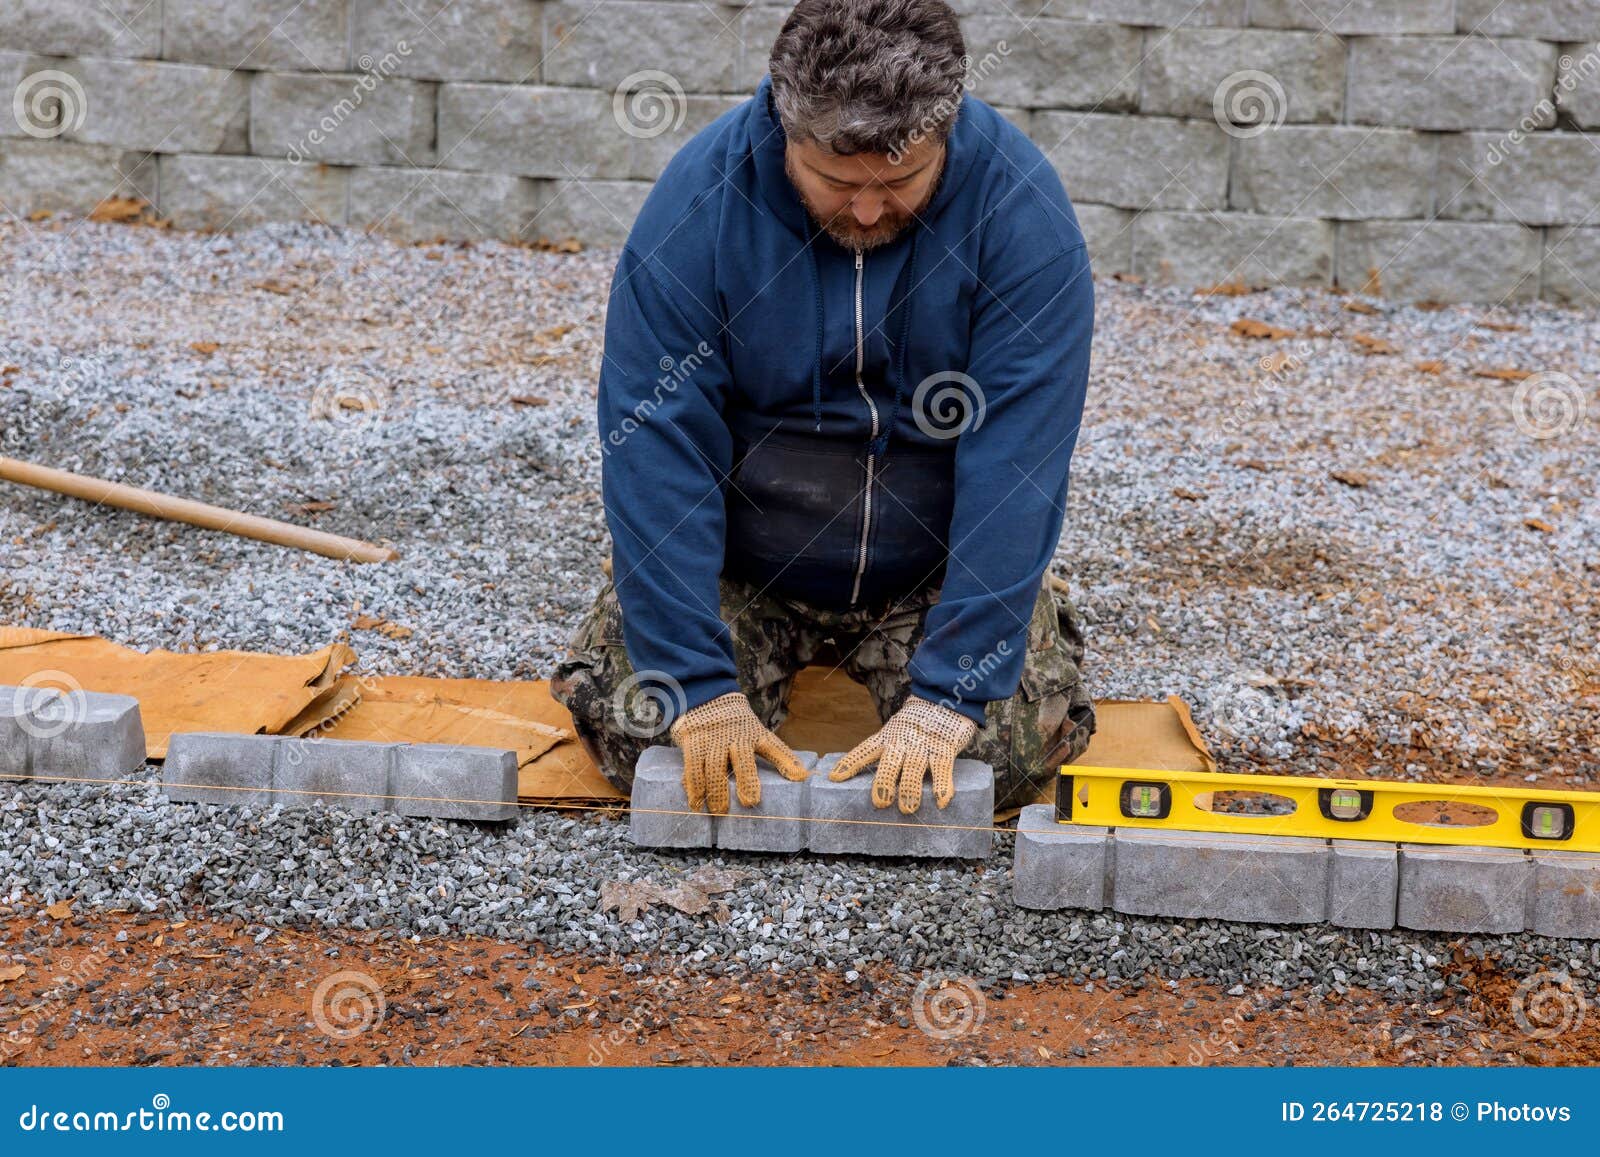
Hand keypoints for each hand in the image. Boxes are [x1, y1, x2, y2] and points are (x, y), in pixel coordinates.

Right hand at [668, 692, 808, 812]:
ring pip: (715, 766)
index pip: (774, 746)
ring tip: (720, 811)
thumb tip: (802, 776)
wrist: (705, 697)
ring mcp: (713, 739)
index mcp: (755, 734)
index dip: (786, 761)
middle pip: (743, 758)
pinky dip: (694, 786)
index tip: (799, 777)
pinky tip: (696, 803)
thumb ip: (776, 753)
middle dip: (747, 779)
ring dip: (717, 790)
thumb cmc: (737, 724)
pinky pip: (693, 766)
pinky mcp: (694, 742)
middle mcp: (735, 736)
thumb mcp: (757, 732)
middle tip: (750, 801)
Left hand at [828, 696, 977, 813]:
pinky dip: (943, 786)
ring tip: (907, 809)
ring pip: (914, 767)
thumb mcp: (895, 730)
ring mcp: (924, 746)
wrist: (943, 698)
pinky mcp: (944, 749)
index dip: (850, 763)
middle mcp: (903, 742)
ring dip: (911, 789)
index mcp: (887, 737)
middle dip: (884, 781)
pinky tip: (941, 801)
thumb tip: (875, 782)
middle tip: (880, 802)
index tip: (834, 777)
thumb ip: (887, 750)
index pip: (865, 750)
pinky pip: (943, 769)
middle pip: (890, 762)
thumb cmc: (915, 723)